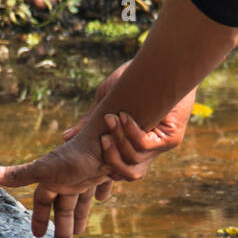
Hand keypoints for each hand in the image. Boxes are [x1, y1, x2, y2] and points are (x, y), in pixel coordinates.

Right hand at [0, 124, 110, 237]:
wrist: (107, 136)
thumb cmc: (75, 155)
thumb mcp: (46, 169)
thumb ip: (19, 175)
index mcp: (53, 178)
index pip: (43, 201)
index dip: (40, 218)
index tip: (38, 236)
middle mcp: (68, 178)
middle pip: (63, 205)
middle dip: (61, 225)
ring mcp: (87, 175)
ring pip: (81, 199)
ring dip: (79, 214)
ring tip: (79, 233)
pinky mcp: (105, 172)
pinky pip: (102, 184)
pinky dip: (101, 192)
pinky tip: (102, 198)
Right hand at [61, 65, 196, 182]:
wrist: (162, 63)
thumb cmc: (134, 81)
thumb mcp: (106, 102)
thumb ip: (90, 122)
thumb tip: (65, 139)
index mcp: (132, 146)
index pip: (118, 171)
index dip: (104, 169)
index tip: (88, 151)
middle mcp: (148, 150)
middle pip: (127, 174)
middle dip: (110, 160)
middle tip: (102, 139)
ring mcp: (160, 146)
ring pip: (134, 161)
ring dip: (119, 141)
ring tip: (111, 119)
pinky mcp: (171, 139)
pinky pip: (145, 146)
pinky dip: (131, 133)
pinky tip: (124, 117)